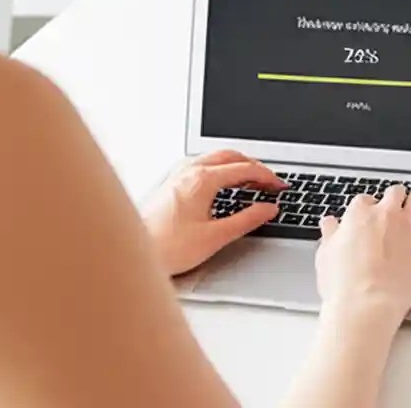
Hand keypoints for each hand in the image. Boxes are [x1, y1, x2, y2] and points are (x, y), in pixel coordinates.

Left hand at [143, 150, 287, 275]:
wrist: (130, 254)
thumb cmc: (164, 248)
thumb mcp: (215, 237)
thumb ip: (247, 220)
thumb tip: (267, 209)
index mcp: (202, 180)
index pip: (245, 168)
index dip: (268, 176)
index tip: (280, 187)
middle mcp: (189, 172)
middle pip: (231, 156)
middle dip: (255, 167)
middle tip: (270, 182)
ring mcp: (177, 176)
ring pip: (215, 158)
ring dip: (238, 165)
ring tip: (252, 181)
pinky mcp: (170, 185)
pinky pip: (202, 165)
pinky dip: (221, 170)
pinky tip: (223, 185)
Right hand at [315, 185, 410, 325]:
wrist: (366, 306)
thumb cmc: (343, 284)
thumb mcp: (326, 255)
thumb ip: (331, 234)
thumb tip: (330, 223)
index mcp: (359, 214)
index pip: (364, 200)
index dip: (366, 209)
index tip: (366, 217)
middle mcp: (386, 215)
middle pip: (394, 193)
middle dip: (393, 198)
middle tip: (392, 208)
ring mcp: (408, 228)